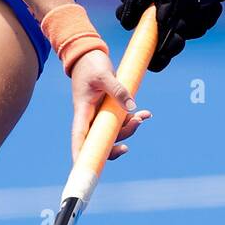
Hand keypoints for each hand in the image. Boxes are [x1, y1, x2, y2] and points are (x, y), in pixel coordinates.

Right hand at [69, 48, 151, 164]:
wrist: (89, 54)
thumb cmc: (90, 65)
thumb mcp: (104, 75)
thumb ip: (117, 91)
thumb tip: (131, 106)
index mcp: (82, 112)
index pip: (80, 139)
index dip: (82, 156)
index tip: (86, 170)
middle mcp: (89, 118)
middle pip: (101, 141)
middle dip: (119, 141)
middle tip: (135, 124)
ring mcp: (98, 115)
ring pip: (113, 132)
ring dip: (130, 127)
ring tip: (142, 115)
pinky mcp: (107, 109)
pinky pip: (120, 120)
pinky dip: (133, 118)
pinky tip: (145, 113)